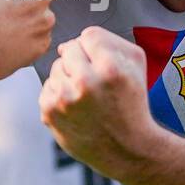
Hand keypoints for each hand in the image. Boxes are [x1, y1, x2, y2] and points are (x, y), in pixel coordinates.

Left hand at [38, 26, 159, 178]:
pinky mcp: (50, 113)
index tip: (103, 63)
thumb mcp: (137, 65)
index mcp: (110, 68)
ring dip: (69, 77)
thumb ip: (111, 40)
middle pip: (69, 48)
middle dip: (81, 60)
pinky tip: (76, 107)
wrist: (127, 149)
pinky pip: (47, 87)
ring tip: (87, 96)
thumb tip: (78, 39)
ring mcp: (64, 99)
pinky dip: (59, 94)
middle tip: (95, 80)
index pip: (89, 35)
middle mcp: (85, 82)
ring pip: (56, 67)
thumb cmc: (132, 104)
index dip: (96, 48)